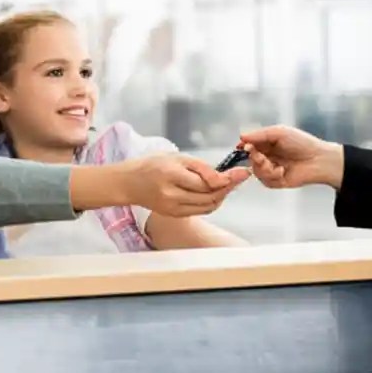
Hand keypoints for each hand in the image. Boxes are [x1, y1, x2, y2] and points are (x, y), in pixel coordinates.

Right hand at [118, 154, 250, 217]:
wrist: (129, 183)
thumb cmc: (152, 165)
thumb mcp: (176, 157)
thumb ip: (200, 167)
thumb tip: (222, 178)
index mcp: (171, 176)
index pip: (206, 182)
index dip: (228, 179)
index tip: (243, 172)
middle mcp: (172, 195)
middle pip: (210, 196)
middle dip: (229, 188)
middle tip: (241, 178)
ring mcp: (173, 208)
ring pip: (207, 206)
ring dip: (222, 196)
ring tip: (230, 184)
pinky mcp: (175, 215)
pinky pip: (200, 211)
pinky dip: (212, 203)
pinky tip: (216, 193)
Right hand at [238, 126, 344, 189]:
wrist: (318, 160)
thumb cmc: (302, 143)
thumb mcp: (280, 133)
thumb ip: (260, 135)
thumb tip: (241, 136)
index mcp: (267, 143)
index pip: (249, 145)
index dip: (244, 146)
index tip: (242, 147)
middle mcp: (267, 156)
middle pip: (250, 159)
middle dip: (254, 158)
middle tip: (261, 157)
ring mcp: (271, 170)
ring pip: (256, 171)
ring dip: (264, 169)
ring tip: (276, 166)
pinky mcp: (276, 182)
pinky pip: (265, 181)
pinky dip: (272, 176)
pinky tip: (282, 171)